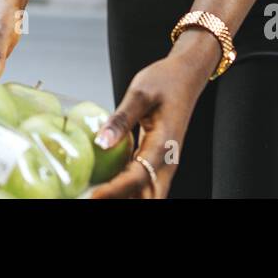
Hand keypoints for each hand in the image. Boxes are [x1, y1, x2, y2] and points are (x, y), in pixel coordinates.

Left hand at [88, 53, 211, 198]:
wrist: (186, 77)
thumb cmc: (165, 80)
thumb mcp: (140, 92)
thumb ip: (121, 118)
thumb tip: (100, 142)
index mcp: (163, 145)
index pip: (137, 177)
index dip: (114, 191)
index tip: (92, 197)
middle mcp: (166, 161)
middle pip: (146, 196)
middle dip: (121, 200)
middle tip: (91, 198)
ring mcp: (163, 164)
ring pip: (145, 194)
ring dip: (123, 197)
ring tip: (94, 194)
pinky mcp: (155, 162)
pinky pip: (142, 185)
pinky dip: (124, 190)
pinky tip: (103, 186)